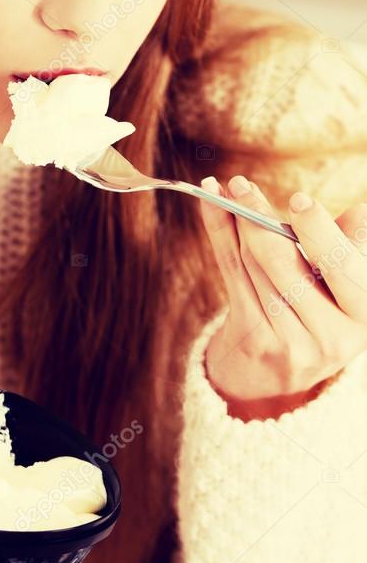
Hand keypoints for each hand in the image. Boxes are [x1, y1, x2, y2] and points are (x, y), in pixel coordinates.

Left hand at [199, 174, 366, 418]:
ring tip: (224, 190)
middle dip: (259, 216)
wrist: (278, 377)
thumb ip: (348, 248)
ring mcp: (291, 343)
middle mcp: (332, 335)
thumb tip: (360, 214)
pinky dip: (218, 233)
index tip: (298, 200)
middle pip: (284, 261)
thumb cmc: (317, 311)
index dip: (318, 232)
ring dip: (235, 219)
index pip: (340, 265)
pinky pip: (231, 272)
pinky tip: (211, 206)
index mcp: (364, 314)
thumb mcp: (343, 286)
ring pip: (253, 263)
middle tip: (241, 185)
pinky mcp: (254, 340)